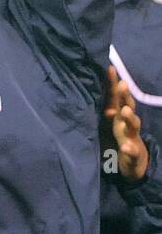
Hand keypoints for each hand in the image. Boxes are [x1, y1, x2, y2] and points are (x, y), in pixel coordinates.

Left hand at [102, 67, 147, 183]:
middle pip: (128, 107)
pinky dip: (129, 149)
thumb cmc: (121, 139)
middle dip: (126, 96)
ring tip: (125, 111)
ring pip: (133, 127)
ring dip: (130, 118)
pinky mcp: (133, 154)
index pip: (117, 98)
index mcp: (119, 117)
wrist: (135, 164)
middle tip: (123, 84)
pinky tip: (125, 147)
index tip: (110, 68)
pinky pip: (131, 151)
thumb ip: (108, 108)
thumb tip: (98, 92)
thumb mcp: (112, 124)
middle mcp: (127, 125)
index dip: (114, 84)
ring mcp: (132, 138)